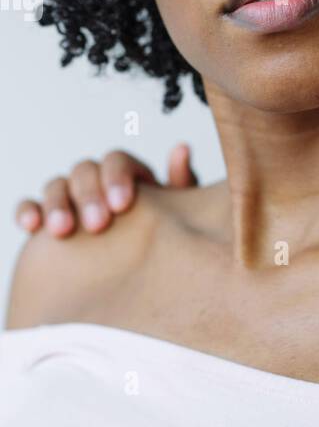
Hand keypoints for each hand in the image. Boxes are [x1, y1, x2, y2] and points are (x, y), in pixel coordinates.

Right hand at [14, 144, 197, 235]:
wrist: (141, 277)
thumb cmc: (164, 242)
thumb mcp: (180, 219)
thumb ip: (182, 186)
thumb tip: (182, 149)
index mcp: (129, 176)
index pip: (117, 161)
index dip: (116, 177)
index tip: (122, 204)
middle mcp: (97, 182)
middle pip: (85, 171)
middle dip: (88, 194)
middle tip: (97, 225)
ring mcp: (70, 199)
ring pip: (56, 185)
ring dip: (57, 203)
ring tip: (62, 231)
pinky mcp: (47, 220)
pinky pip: (30, 206)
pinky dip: (28, 211)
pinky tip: (31, 227)